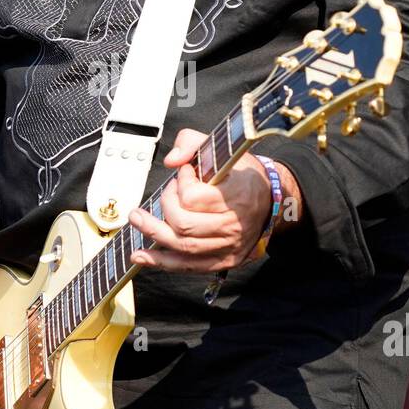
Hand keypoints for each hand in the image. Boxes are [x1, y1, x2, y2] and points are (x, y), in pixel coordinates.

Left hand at [128, 129, 302, 274]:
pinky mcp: (224, 260)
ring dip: (154, 233)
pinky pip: (189, 266)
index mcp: (236, 195)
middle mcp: (233, 225)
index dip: (182, 183)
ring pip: (183, 246)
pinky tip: (142, 256)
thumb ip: (192, 143)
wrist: (271, 199)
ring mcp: (229, 246)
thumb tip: (171, 160)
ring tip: (137, 220)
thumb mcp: (222, 148)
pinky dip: (162, 262)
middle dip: (165, 205)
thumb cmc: (243, 174)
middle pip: (183, 224)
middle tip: (167, 192)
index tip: (184, 172)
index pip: (193, 198)